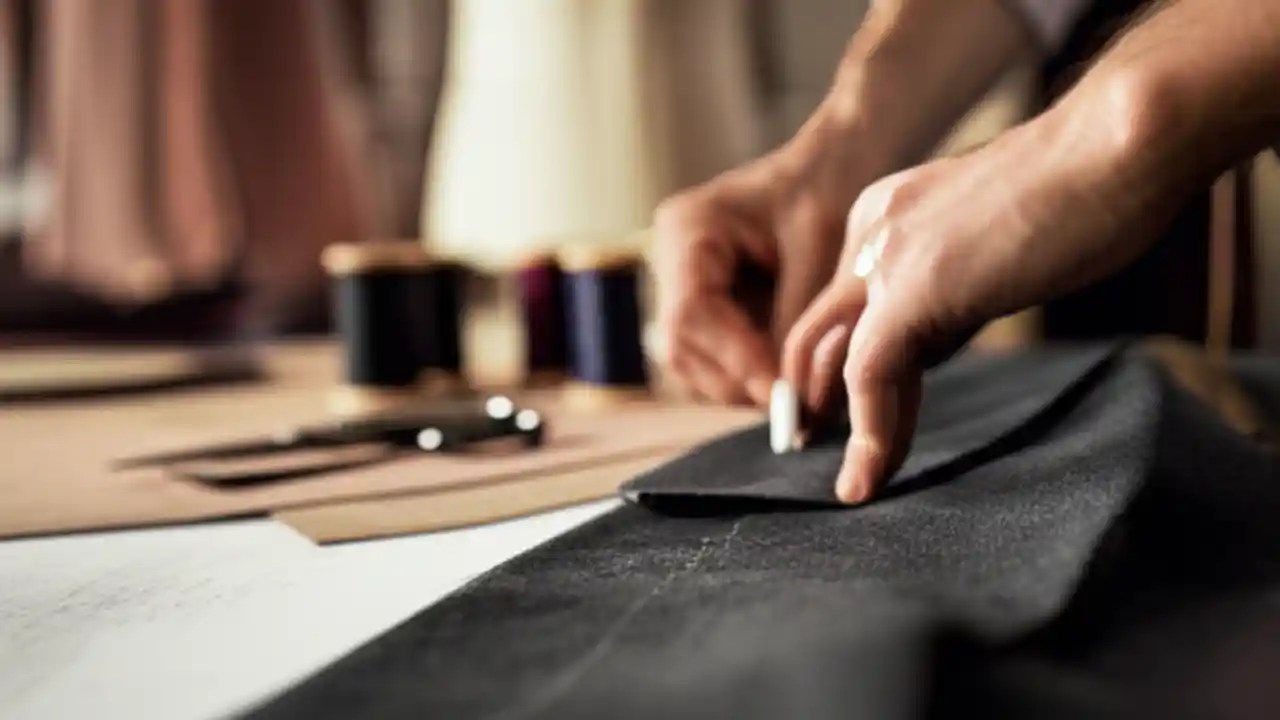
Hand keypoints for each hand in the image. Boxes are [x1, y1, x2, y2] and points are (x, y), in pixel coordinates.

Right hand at [652, 115, 887, 405]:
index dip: (735, 360)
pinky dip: (745, 376)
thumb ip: (795, 322)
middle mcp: (668, 259)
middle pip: (680, 346)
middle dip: (736, 382)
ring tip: (794, 399)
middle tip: (793, 410)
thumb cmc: (827, 193)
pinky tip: (784, 382)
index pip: (693, 313)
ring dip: (740, 386)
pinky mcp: (699, 305)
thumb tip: (790, 394)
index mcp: (687, 229)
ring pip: (691, 361)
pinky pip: (709, 357)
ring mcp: (678, 284)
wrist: (829, 166)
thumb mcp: (818, 254)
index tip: (782, 394)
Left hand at [782, 82, 1178, 503]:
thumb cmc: (1089, 184)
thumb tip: (948, 326)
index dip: (843, 362)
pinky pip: (870, 374)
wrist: (1118, 144)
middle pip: (822, 329)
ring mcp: (886, 255)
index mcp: (890, 212)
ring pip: (842, 358)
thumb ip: (957, 277)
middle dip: (817, 395)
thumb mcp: (996, 238)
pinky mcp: (911, 287)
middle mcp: (872, 229)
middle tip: (817, 449)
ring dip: (846, 427)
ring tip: (856, 486)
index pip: (849, 302)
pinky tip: (869, 477)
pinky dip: (870, 433)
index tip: (847, 410)